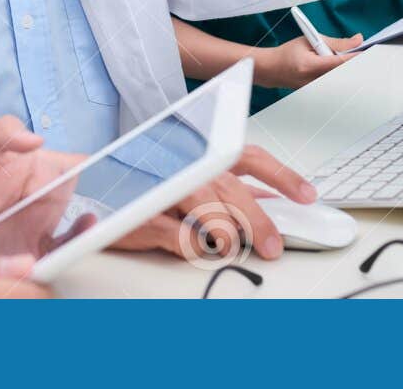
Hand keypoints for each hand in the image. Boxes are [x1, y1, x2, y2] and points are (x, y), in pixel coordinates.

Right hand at [110, 144, 317, 261]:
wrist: (95, 188)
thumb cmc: (147, 184)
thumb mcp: (193, 181)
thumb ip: (229, 189)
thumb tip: (270, 197)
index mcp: (202, 154)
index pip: (250, 157)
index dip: (282, 176)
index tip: (307, 195)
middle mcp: (186, 166)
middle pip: (232, 191)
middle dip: (258, 221)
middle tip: (272, 246)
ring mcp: (165, 189)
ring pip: (209, 209)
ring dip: (226, 232)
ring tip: (230, 246)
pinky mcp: (146, 217)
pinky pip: (181, 237)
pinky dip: (196, 247)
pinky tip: (200, 249)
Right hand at [257, 34, 362, 89]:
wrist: (271, 69)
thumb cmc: (288, 53)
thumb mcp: (309, 40)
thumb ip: (335, 42)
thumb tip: (358, 40)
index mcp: (310, 66)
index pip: (340, 63)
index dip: (357, 57)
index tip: (370, 52)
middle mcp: (314, 81)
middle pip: (344, 74)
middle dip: (355, 64)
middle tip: (366, 55)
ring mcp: (316, 89)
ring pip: (342, 80)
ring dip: (348, 69)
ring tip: (349, 60)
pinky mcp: (318, 93)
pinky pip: (336, 83)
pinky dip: (341, 74)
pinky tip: (340, 67)